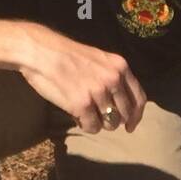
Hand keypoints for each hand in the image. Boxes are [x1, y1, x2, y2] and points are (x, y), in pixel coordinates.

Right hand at [18, 23, 146, 133]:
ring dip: (99, 123)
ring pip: (110, 123)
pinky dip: (86, 126)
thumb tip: (119, 101)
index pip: (138, 98)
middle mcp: (112, 79)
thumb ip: (112, 76)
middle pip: (125, 114)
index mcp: (120, 67)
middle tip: (102, 121)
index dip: (136, 116)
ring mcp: (98, 93)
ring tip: (86, 114)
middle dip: (115, 121)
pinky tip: (77, 117)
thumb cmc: (66, 55)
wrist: (41, 52)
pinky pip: (93, 127)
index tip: (130, 126)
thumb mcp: (99, 59)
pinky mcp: (82, 105)